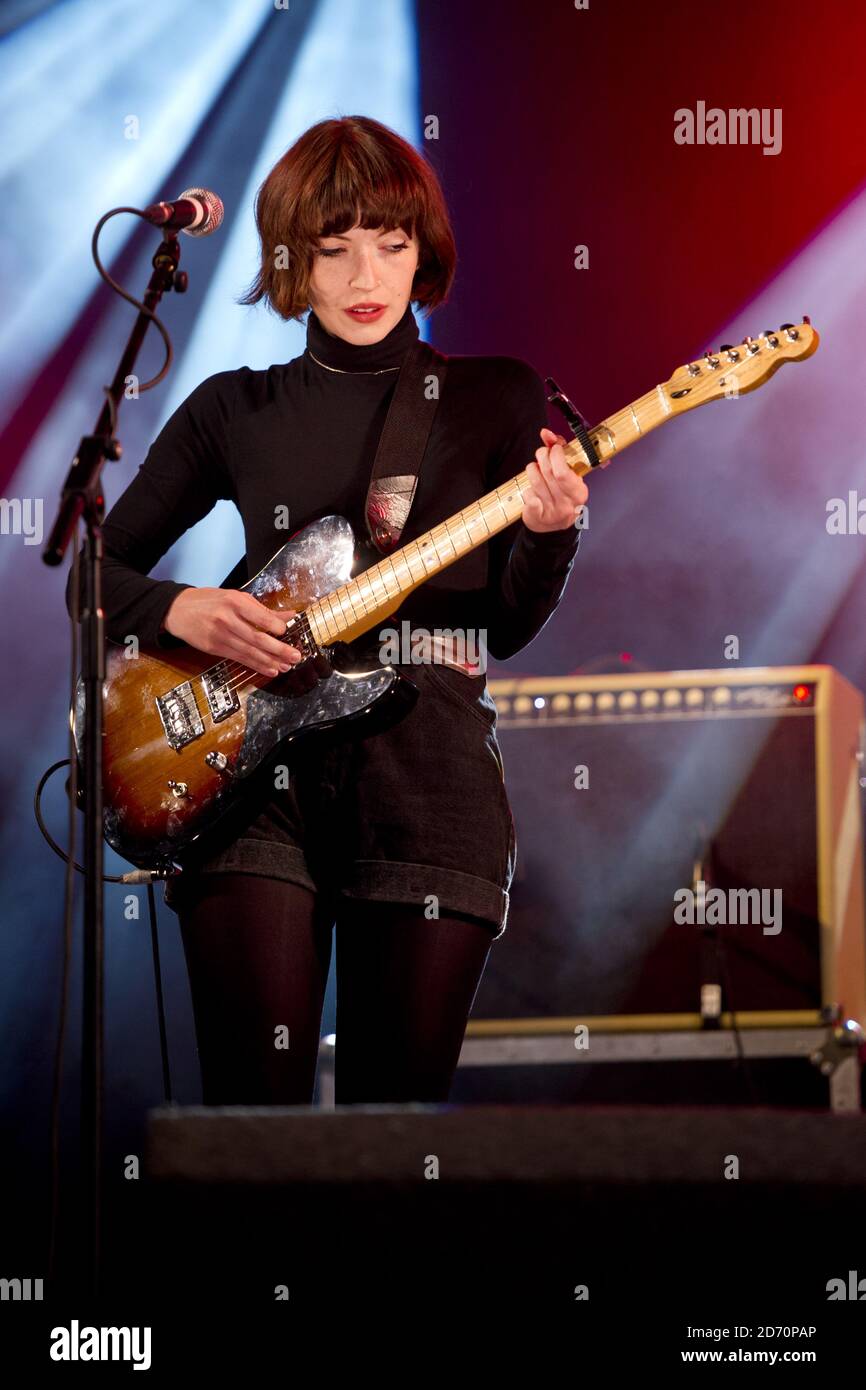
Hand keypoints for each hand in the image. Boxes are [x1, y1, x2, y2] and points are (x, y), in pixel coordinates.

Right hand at [163, 588, 304, 677]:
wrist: (178, 609)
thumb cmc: (209, 601)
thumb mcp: (235, 597)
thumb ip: (262, 609)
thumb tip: (289, 616)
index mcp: (234, 602)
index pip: (260, 616)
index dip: (275, 626)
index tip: (286, 632)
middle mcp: (227, 619)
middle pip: (257, 638)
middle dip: (279, 649)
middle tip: (296, 656)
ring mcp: (219, 635)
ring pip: (249, 652)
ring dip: (270, 661)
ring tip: (286, 666)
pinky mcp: (214, 648)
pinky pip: (239, 658)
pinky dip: (256, 665)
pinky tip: (269, 669)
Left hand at [523, 427, 588, 531]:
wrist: (554, 527)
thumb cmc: (562, 494)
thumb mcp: (568, 473)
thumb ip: (559, 450)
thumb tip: (546, 433)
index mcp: (579, 492)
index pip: (563, 471)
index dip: (555, 455)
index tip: (553, 448)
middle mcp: (567, 504)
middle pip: (547, 472)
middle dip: (541, 456)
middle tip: (542, 454)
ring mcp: (552, 512)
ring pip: (535, 481)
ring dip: (532, 469)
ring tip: (536, 469)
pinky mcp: (537, 517)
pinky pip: (527, 495)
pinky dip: (527, 488)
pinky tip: (532, 489)